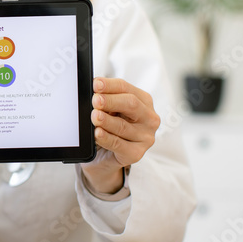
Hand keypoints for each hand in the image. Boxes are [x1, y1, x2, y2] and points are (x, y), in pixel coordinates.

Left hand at [80, 77, 160, 194]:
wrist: (105, 157)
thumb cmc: (109, 128)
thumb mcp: (108, 110)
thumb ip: (104, 100)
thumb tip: (93, 91)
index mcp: (143, 101)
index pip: (126, 88)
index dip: (110, 85)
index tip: (96, 84)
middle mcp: (149, 118)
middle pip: (130, 104)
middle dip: (111, 101)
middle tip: (95, 100)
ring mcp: (145, 137)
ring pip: (123, 126)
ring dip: (106, 120)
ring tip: (94, 117)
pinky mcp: (136, 153)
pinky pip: (118, 144)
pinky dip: (106, 138)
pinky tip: (97, 133)